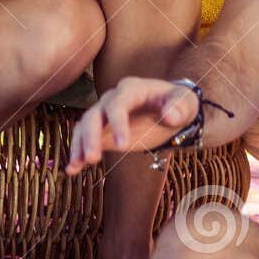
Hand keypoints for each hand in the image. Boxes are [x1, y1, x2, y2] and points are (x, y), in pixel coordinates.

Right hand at [67, 78, 198, 172]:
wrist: (172, 109)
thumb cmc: (179, 103)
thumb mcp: (186, 102)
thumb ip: (180, 107)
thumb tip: (170, 116)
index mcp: (132, 89)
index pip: (119, 103)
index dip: (118, 122)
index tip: (123, 145)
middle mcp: (113, 98)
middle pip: (95, 114)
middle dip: (91, 135)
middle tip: (93, 158)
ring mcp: (105, 114)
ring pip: (85, 125)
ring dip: (80, 145)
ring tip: (77, 165)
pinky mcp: (103, 130)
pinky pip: (85, 138)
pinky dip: (78, 152)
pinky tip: (72, 169)